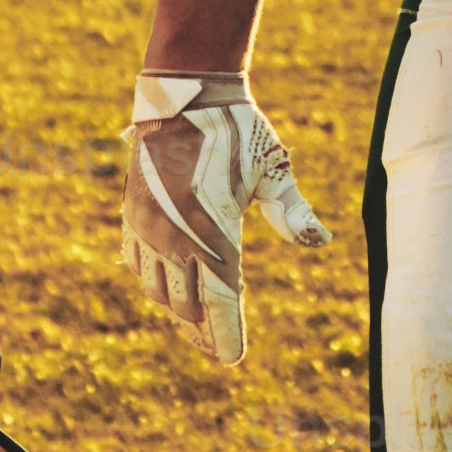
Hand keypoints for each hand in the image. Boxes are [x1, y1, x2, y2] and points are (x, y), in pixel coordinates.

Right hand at [124, 74, 323, 363]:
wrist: (185, 93)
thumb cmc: (236, 130)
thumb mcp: (273, 168)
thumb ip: (292, 211)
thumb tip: (320, 241)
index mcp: (213, 229)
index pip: (218, 301)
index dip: (225, 334)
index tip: (231, 359)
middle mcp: (174, 235)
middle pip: (187, 304)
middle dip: (203, 328)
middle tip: (219, 346)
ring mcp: (147, 226)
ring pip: (158, 289)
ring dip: (177, 308)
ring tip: (194, 323)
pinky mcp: (131, 214)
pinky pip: (136, 264)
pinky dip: (153, 282)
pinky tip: (167, 286)